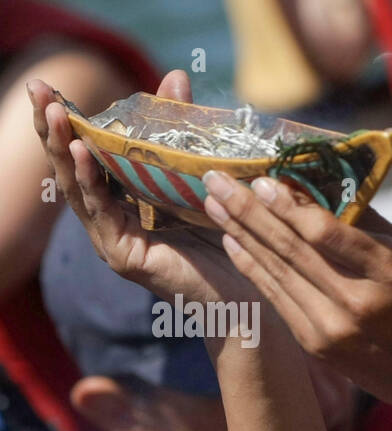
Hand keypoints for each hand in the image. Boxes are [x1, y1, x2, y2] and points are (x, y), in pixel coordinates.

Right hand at [27, 70, 258, 325]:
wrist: (251, 292)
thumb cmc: (230, 235)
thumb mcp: (201, 174)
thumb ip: (183, 130)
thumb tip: (176, 75)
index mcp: (125, 200)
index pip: (88, 155)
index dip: (68, 122)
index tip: (51, 87)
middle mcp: (113, 220)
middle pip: (73, 168)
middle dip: (53, 128)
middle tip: (38, 88)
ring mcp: (114, 240)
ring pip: (79, 190)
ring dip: (64, 148)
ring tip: (54, 114)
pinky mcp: (125, 257)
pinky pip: (102, 214)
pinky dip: (90, 182)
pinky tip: (80, 154)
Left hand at [199, 170, 391, 428]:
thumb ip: (373, 224)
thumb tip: (329, 182)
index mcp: (391, 272)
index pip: (325, 230)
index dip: (286, 203)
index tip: (260, 177)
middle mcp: (357, 301)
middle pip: (290, 247)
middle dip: (247, 209)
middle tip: (214, 177)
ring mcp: (333, 329)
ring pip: (276, 271)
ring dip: (239, 234)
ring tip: (212, 202)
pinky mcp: (318, 347)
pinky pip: (277, 298)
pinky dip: (253, 268)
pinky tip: (234, 243)